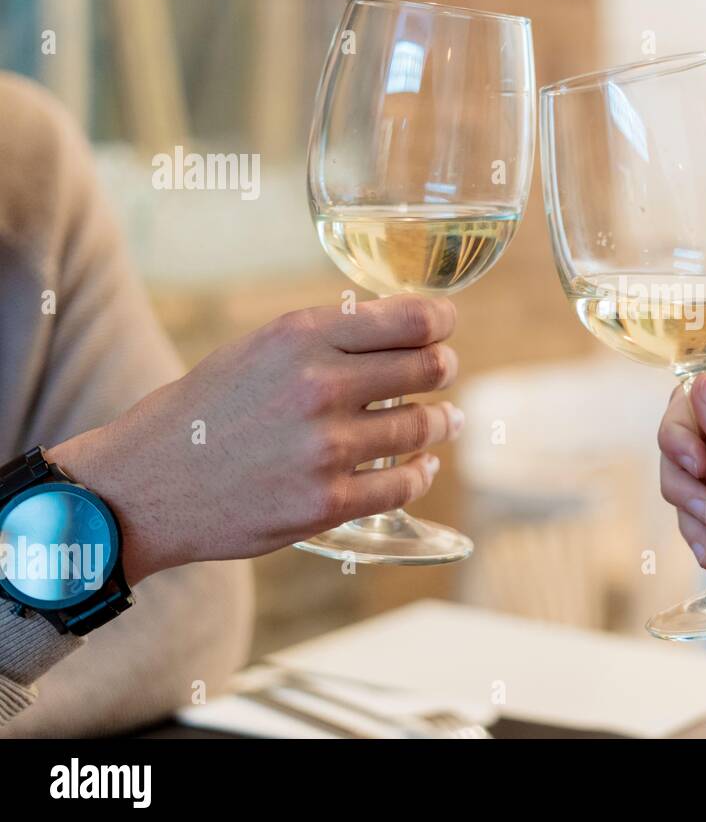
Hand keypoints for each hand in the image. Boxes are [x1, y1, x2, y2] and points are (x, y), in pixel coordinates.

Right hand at [48, 295, 462, 583]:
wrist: (143, 488)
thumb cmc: (204, 411)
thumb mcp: (258, 350)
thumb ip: (326, 338)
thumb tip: (400, 327)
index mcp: (301, 336)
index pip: (410, 318)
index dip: (440, 320)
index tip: (445, 325)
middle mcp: (318, 386)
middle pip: (428, 367)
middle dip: (444, 367)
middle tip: (445, 371)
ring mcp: (325, 448)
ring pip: (423, 426)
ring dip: (442, 422)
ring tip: (446, 420)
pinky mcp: (326, 503)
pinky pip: (404, 485)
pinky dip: (422, 473)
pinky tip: (423, 466)